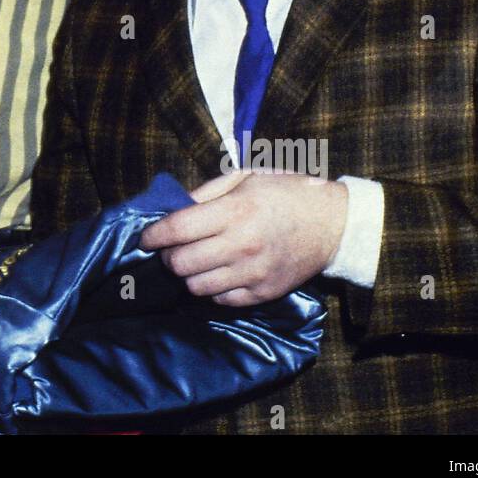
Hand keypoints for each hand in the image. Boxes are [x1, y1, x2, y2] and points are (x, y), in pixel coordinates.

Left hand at [139, 171, 347, 305]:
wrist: (332, 223)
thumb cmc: (285, 192)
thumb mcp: (246, 177)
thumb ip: (206, 192)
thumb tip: (172, 209)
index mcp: (234, 211)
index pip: (177, 229)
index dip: (153, 236)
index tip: (145, 238)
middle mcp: (241, 245)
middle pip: (181, 263)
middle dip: (167, 257)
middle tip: (170, 249)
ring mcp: (253, 273)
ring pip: (196, 287)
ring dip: (188, 275)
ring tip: (194, 261)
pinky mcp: (264, 293)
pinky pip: (221, 300)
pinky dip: (212, 289)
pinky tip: (217, 273)